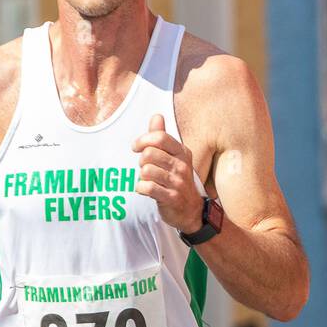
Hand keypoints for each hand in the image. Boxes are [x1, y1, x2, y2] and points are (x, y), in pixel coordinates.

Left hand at [132, 113, 203, 231]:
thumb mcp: (173, 157)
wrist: (191, 210)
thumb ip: (162, 137)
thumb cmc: (177, 180)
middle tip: (145, 168)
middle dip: (141, 161)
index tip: (136, 147)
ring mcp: (178, 182)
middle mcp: (182, 166)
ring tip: (148, 180)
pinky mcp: (171, 198)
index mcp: (182, 152)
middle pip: (149, 154)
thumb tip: (157, 115)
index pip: (159, 137)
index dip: (143, 140)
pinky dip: (141, 188)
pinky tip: (146, 190)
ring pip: (147, 170)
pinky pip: (147, 187)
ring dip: (142, 176)